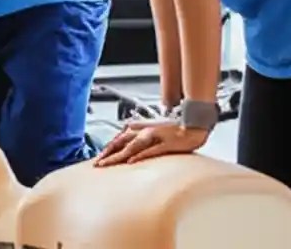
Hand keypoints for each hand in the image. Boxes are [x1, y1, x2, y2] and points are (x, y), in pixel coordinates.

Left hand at [94, 118, 208, 166]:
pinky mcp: (165, 144)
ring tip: (107, 164)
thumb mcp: (152, 130)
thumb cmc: (173, 131)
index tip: (98, 158)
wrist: (193, 128)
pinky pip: (150, 151)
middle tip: (97, 164)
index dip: (107, 149)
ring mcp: (155, 137)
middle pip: (121, 142)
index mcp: (140, 127)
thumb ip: (138, 134)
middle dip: (107, 153)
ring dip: (118, 156)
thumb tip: (124, 140)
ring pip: (131, 147)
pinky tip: (131, 161)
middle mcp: (145, 130)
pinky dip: (139, 155)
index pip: (119, 139)